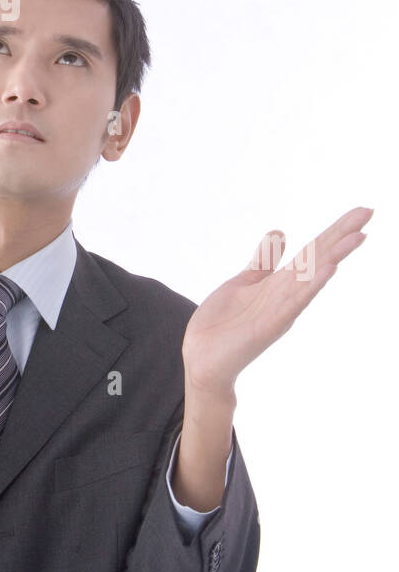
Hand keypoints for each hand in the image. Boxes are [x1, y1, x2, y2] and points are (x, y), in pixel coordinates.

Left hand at [181, 204, 373, 396]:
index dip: (334, 230)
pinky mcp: (270, 325)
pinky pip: (295, 302)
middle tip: (369, 212)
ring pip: (312, 277)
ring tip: (358, 235)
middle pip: (318, 258)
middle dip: (342, 235)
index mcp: (281, 282)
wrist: (203, 360)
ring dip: (335, 256)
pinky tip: (329, 268)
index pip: (313, 251)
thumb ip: (264, 260)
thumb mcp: (245, 282)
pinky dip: (312, 285)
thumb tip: (280, 231)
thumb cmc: (224, 323)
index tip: (360, 211)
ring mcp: (281, 309)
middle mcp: (287, 294)